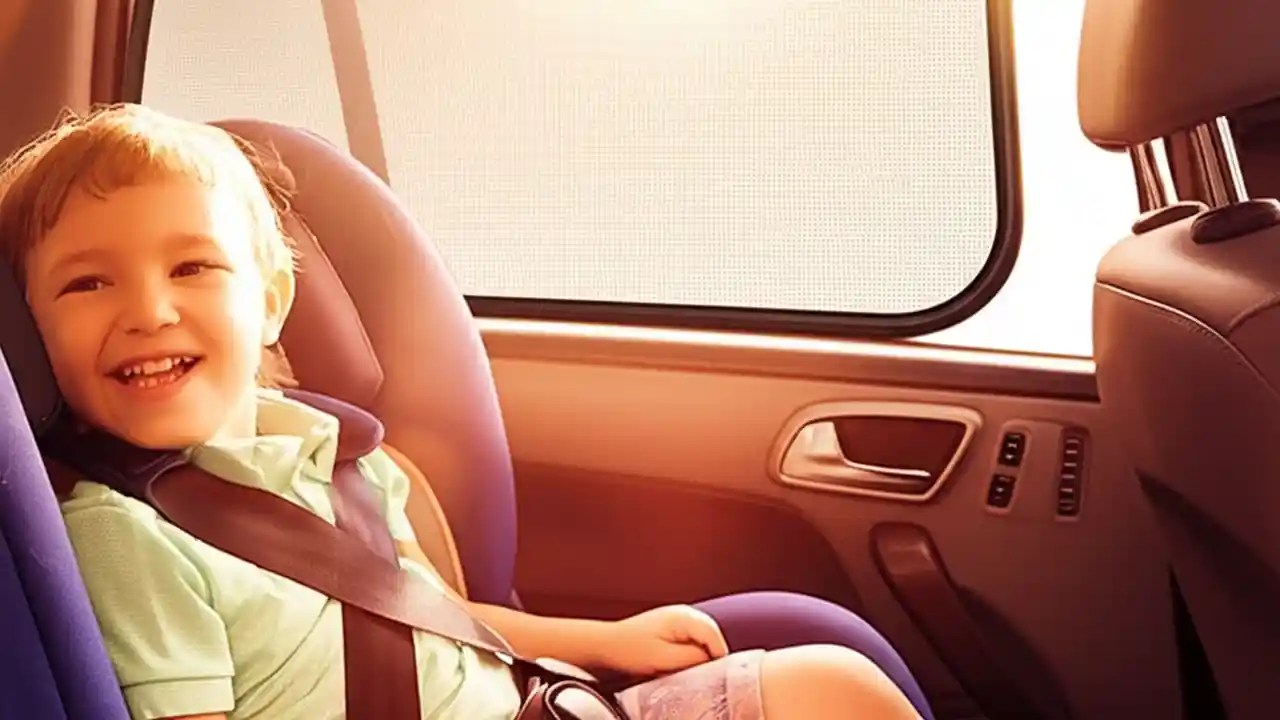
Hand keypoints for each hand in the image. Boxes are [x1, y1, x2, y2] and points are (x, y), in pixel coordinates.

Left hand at [595, 605, 729, 676]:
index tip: (713, 676)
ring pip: (702, 636)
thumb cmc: (631, 650)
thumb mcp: (665, 659)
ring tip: (688, 668)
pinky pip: (692, 637)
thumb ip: (693, 658)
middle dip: (709, 654)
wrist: (608, 644)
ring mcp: (678, 616)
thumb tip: (711, 660)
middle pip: (711, 635)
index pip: (714, 636)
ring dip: (700, 652)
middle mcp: (684, 611)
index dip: (717, 657)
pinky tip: (680, 660)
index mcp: (684, 617)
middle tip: (701, 674)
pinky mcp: (672, 623)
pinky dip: (691, 649)